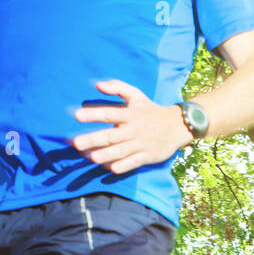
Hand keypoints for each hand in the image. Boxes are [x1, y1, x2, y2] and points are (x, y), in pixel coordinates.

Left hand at [72, 80, 193, 174]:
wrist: (177, 126)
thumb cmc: (150, 110)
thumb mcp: (136, 95)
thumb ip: (117, 87)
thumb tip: (98, 85)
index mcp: (129, 114)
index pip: (109, 113)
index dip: (93, 114)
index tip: (77, 115)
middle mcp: (134, 129)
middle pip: (111, 135)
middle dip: (94, 139)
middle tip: (76, 143)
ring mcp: (141, 144)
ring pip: (121, 150)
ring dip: (106, 154)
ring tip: (91, 158)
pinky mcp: (148, 156)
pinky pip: (134, 162)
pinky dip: (125, 165)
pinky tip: (112, 169)